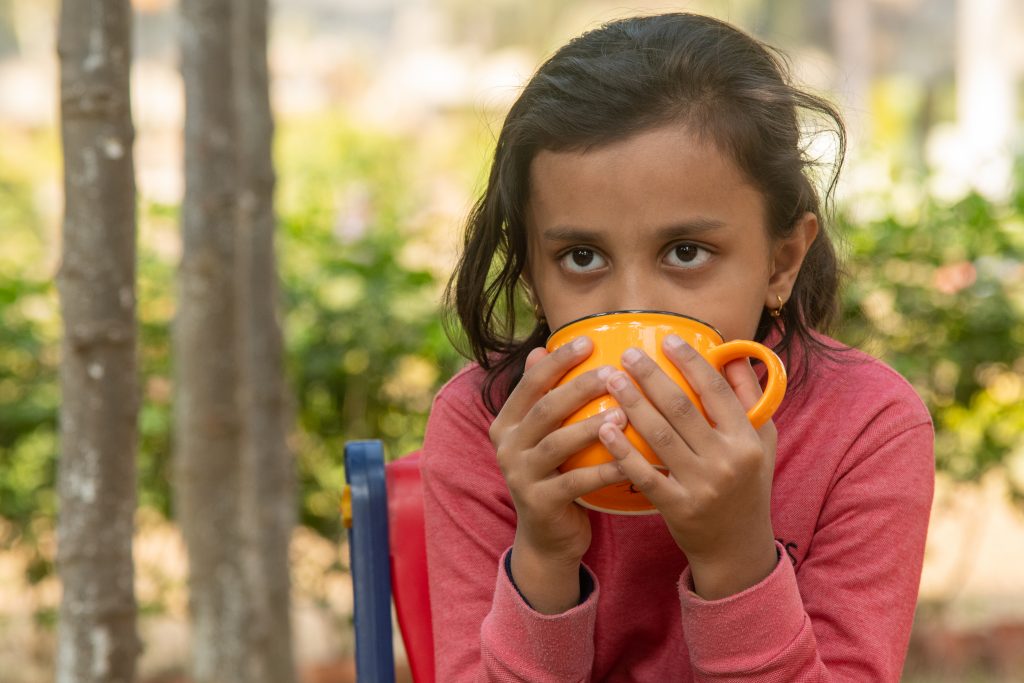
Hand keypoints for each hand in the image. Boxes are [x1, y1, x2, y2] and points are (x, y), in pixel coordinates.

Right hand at [489, 336, 627, 612]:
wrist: (547, 537)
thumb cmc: (556, 474)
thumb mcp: (544, 435)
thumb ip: (542, 397)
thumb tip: (539, 348)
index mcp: (506, 423)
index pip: (530, 384)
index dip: (557, 361)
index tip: (588, 342)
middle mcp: (507, 446)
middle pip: (544, 409)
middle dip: (579, 388)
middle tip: (613, 373)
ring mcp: (520, 476)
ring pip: (558, 444)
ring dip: (592, 427)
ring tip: (625, 413)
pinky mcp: (539, 503)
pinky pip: (576, 482)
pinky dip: (604, 470)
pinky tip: (630, 459)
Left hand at [596, 335, 777, 599]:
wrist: (737, 546)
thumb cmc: (746, 483)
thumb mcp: (760, 441)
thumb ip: (749, 398)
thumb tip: (733, 354)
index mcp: (747, 438)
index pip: (716, 391)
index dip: (691, 362)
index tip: (667, 339)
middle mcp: (726, 460)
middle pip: (682, 409)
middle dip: (652, 377)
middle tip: (627, 354)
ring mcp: (701, 486)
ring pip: (659, 437)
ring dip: (632, 404)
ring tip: (611, 380)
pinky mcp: (677, 507)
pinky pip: (644, 473)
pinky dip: (623, 450)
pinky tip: (604, 427)